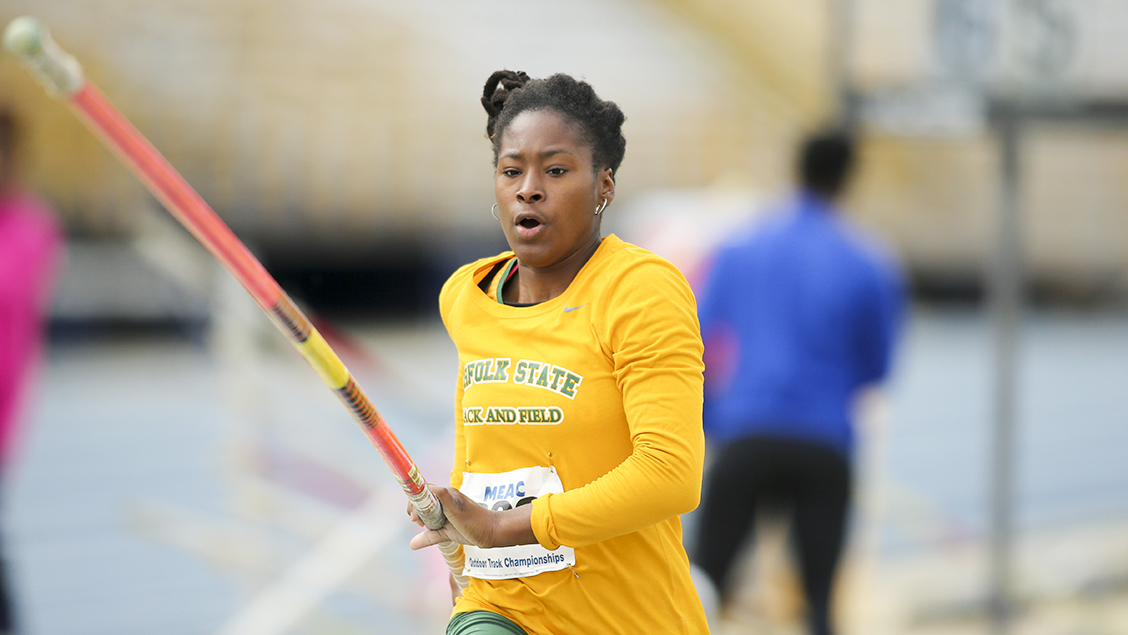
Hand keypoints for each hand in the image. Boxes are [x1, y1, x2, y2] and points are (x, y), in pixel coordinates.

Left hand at [406, 484, 534, 549]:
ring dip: (418, 506)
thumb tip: (412, 544)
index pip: (423, 494)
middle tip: (418, 523)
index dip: (415, 505)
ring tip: (420, 522)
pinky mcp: (454, 500)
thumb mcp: (446, 533)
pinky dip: (427, 497)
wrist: (491, 530)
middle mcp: (447, 493)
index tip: (416, 520)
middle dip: (414, 507)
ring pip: (426, 491)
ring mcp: (450, 494)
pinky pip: (438, 492)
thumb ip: (430, 536)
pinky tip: (422, 513)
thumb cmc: (472, 530)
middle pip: (421, 492)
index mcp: (444, 499)